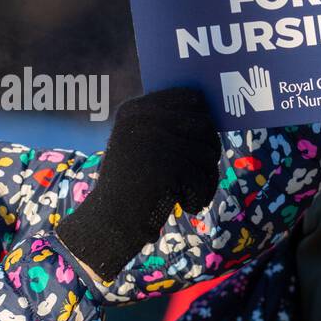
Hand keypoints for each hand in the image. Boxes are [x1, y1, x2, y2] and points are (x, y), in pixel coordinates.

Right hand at [57, 87, 220, 282]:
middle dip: (207, 153)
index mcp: (136, 109)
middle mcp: (144, 117)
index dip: (203, 122)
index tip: (195, 148)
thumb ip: (169, 128)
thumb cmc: (130, 189)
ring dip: (205, 178)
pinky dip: (200, 195)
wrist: (108, 224)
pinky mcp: (168, 164)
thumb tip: (212, 118)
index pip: (191, 96)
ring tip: (185, 194)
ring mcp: (155, 139)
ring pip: (207, 151)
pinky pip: (204, 176)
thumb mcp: (142, 147)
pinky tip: (184, 205)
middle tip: (196, 176)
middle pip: (205, 124)